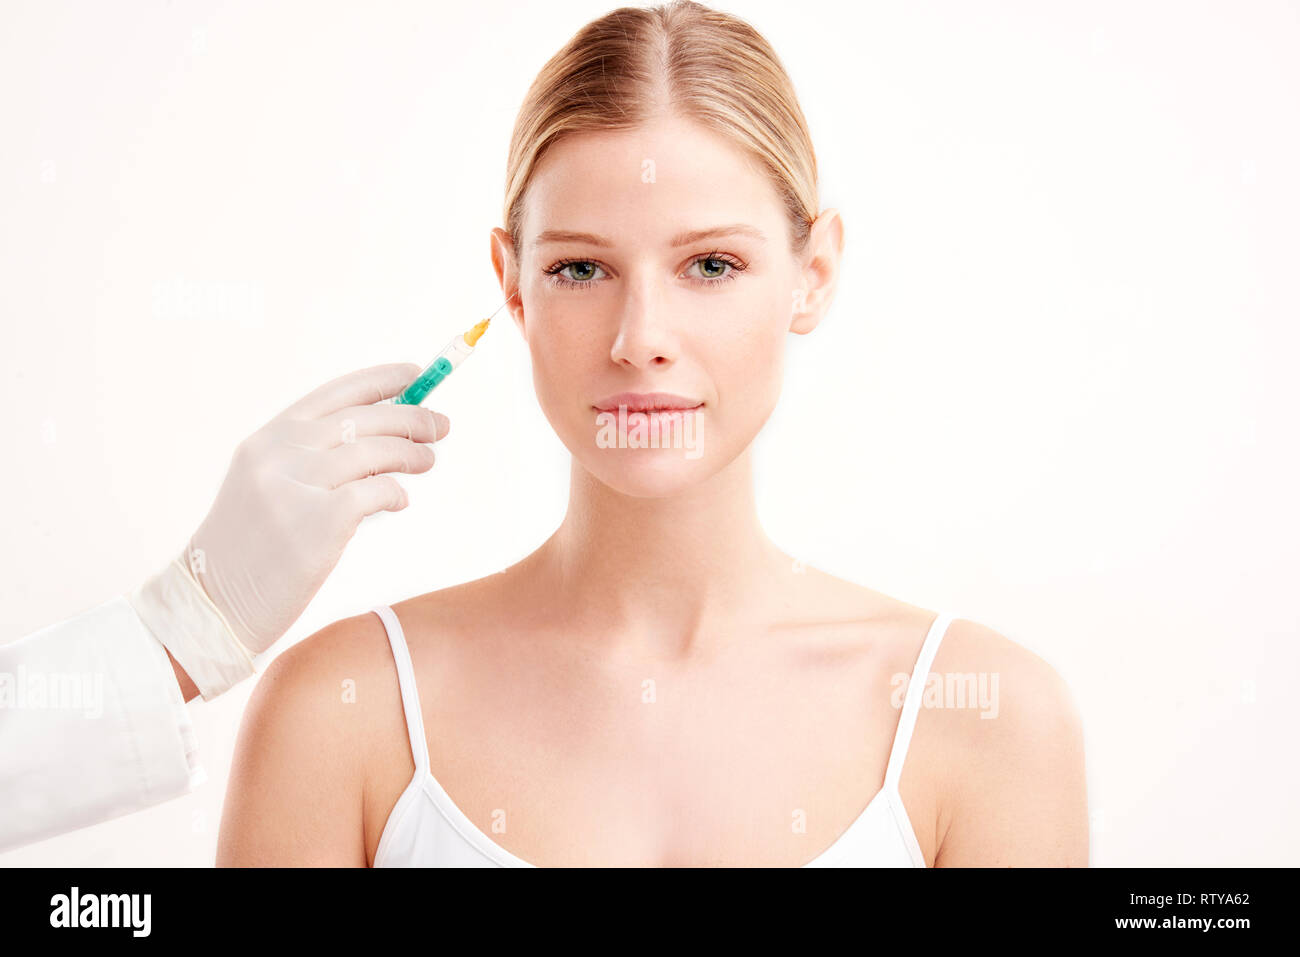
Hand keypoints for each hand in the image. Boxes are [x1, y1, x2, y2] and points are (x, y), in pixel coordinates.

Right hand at [183, 363, 446, 654]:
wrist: (213, 602)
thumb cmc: (250, 548)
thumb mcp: (267, 484)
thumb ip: (311, 456)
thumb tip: (382, 436)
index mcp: (269, 437)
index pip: (335, 393)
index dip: (381, 380)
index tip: (415, 375)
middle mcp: (281, 453)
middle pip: (364, 418)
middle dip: (411, 417)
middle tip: (440, 425)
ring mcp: (297, 485)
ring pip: (375, 452)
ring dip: (411, 454)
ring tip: (427, 461)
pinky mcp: (319, 522)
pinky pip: (376, 492)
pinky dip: (396, 493)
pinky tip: (399, 501)